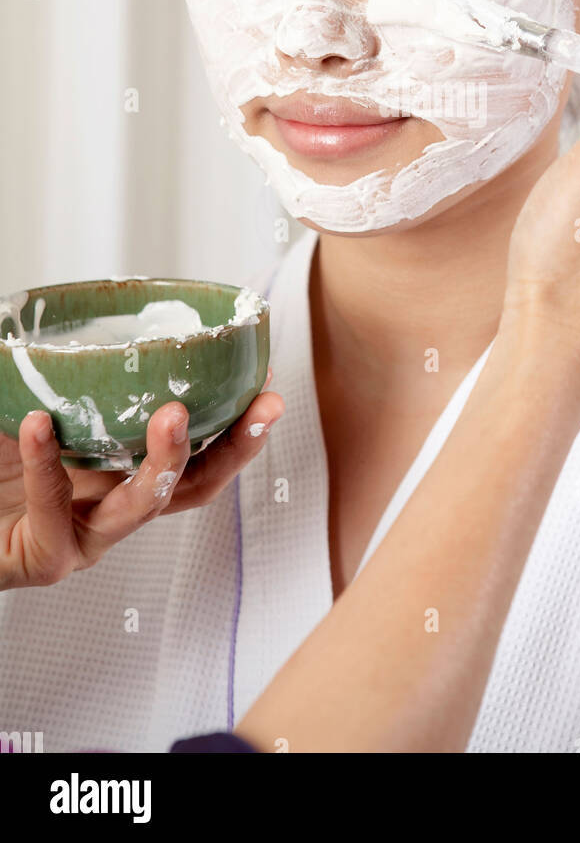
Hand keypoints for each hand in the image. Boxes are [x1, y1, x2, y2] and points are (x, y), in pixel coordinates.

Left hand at [0, 367, 284, 589]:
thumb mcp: (27, 400)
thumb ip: (57, 367)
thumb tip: (77, 305)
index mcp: (118, 473)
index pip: (197, 456)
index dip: (237, 424)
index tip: (267, 381)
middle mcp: (110, 507)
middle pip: (195, 487)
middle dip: (236, 447)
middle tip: (260, 404)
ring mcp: (82, 537)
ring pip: (142, 508)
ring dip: (165, 461)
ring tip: (170, 415)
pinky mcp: (43, 558)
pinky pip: (54, 513)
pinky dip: (46, 466)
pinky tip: (37, 426)